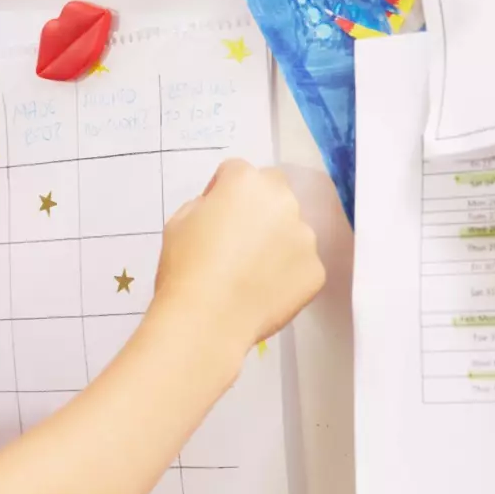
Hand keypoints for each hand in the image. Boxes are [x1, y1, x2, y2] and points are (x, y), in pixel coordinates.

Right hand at [154, 159, 324, 348]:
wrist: (207, 320)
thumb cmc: (185, 268)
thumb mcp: (178, 222)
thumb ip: (206, 205)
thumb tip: (221, 211)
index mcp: (245, 182)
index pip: (237, 172)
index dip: (222, 192)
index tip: (213, 216)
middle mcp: (283, 201)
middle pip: (274, 193)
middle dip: (258, 209)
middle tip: (237, 241)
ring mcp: (305, 237)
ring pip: (292, 230)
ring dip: (276, 241)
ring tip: (250, 273)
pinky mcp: (316, 270)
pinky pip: (301, 264)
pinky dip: (286, 274)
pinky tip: (262, 292)